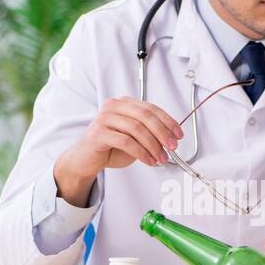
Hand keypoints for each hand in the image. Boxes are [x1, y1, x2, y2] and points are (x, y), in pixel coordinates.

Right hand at [54, 97, 184, 204]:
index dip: (168, 121)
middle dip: (162, 133)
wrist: (85, 160)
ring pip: (136, 129)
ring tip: (161, 158)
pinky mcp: (98, 133)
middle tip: (172, 147)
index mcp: (124, 103)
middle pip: (145, 116)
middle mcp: (113, 107)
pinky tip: (149, 161)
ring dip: (153, 145)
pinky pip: (125, 141)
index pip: (151, 108)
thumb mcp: (134, 138)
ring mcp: (104, 118)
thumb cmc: (109, 148)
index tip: (178, 135)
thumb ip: (149, 134)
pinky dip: (141, 152)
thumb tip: (171, 138)